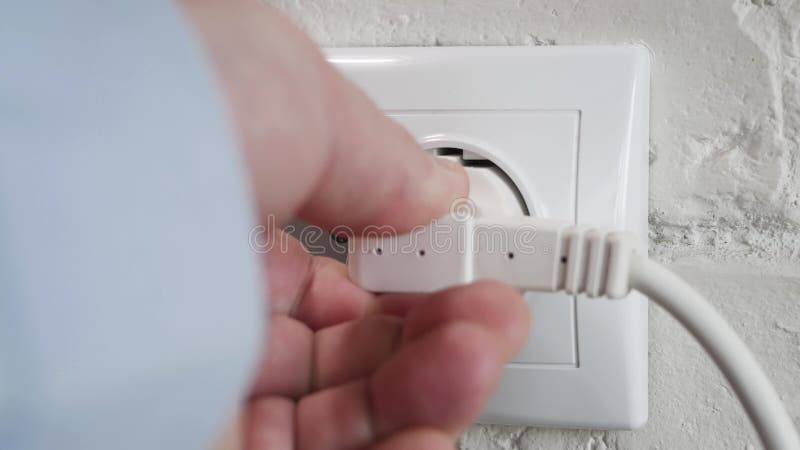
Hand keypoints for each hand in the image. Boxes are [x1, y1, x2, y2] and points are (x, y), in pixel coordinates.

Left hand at [182, 2, 530, 448]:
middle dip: (441, 341)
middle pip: (353, 357)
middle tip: (487, 322)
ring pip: (338, 426)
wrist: (58, 163)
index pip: (347, 281)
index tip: (473, 274)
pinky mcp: (182, 441)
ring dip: (427, 401)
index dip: (421, 284)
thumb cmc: (161, 103)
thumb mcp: (303, 100)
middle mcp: (210, 310)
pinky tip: (426, 436)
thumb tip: (438, 199)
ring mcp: (200, 385)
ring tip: (468, 366)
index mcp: (232, 227)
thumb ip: (383, 165)